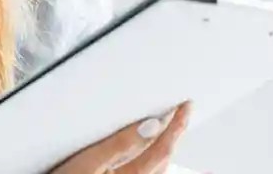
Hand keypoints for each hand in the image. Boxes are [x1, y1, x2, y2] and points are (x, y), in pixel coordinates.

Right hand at [51, 101, 191, 173]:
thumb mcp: (86, 162)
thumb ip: (119, 144)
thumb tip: (152, 125)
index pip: (162, 148)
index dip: (177, 125)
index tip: (186, 106)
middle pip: (162, 161)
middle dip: (173, 137)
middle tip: (181, 114)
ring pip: (154, 171)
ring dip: (162, 150)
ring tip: (166, 130)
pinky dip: (148, 161)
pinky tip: (142, 153)